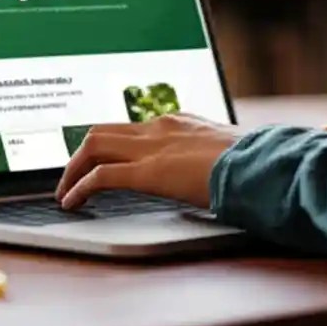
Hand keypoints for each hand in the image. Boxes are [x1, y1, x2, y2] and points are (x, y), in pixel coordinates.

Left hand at [55, 114, 241, 210]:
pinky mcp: (148, 172)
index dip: (108, 145)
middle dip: (80, 154)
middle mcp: (159, 127)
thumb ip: (209, 160)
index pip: (129, 128)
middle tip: (71, 176)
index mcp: (178, 122)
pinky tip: (72, 203)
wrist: (262, 164)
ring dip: (72, 169)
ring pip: (92, 146)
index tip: (98, 160)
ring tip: (64, 192)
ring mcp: (152, 147)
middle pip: (101, 131)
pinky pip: (100, 177)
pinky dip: (80, 188)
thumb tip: (214, 175)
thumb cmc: (254, 163)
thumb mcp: (226, 155)